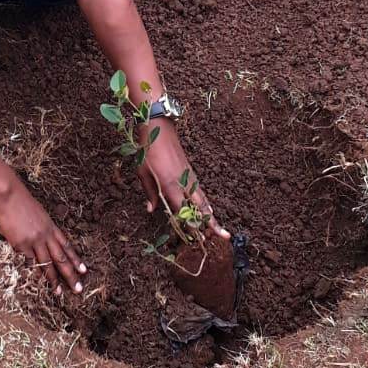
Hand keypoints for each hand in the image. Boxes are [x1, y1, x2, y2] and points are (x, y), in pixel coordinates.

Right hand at [0, 180, 85, 293]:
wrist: (9, 195)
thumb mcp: (37, 213)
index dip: (75, 259)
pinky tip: (36, 279)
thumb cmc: (20, 200)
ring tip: (58, 292)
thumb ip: (41, 227)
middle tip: (78, 289)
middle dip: (70, 275)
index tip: (84, 270)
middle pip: (60, 258)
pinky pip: (28, 260)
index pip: (66, 246)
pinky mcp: (21, 245)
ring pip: (46, 264)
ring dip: (53, 279)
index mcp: (51, 226)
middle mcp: (46, 235)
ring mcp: (34, 241)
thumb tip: (42, 240)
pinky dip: (32, 269)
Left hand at [137, 121, 228, 240]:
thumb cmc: (148, 151)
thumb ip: (149, 192)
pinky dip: (206, 203)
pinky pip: (201, 191)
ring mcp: (189, 177)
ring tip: (221, 229)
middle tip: (224, 237)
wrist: (159, 129)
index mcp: (170, 185)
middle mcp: (183, 183)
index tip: (194, 238)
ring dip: (212, 215)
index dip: (189, 225)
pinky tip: (209, 209)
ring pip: (204, 200)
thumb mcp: (143, 172)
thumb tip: (150, 210)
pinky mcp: (191, 172)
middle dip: (212, 223)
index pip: (182, 210)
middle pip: (201, 208)